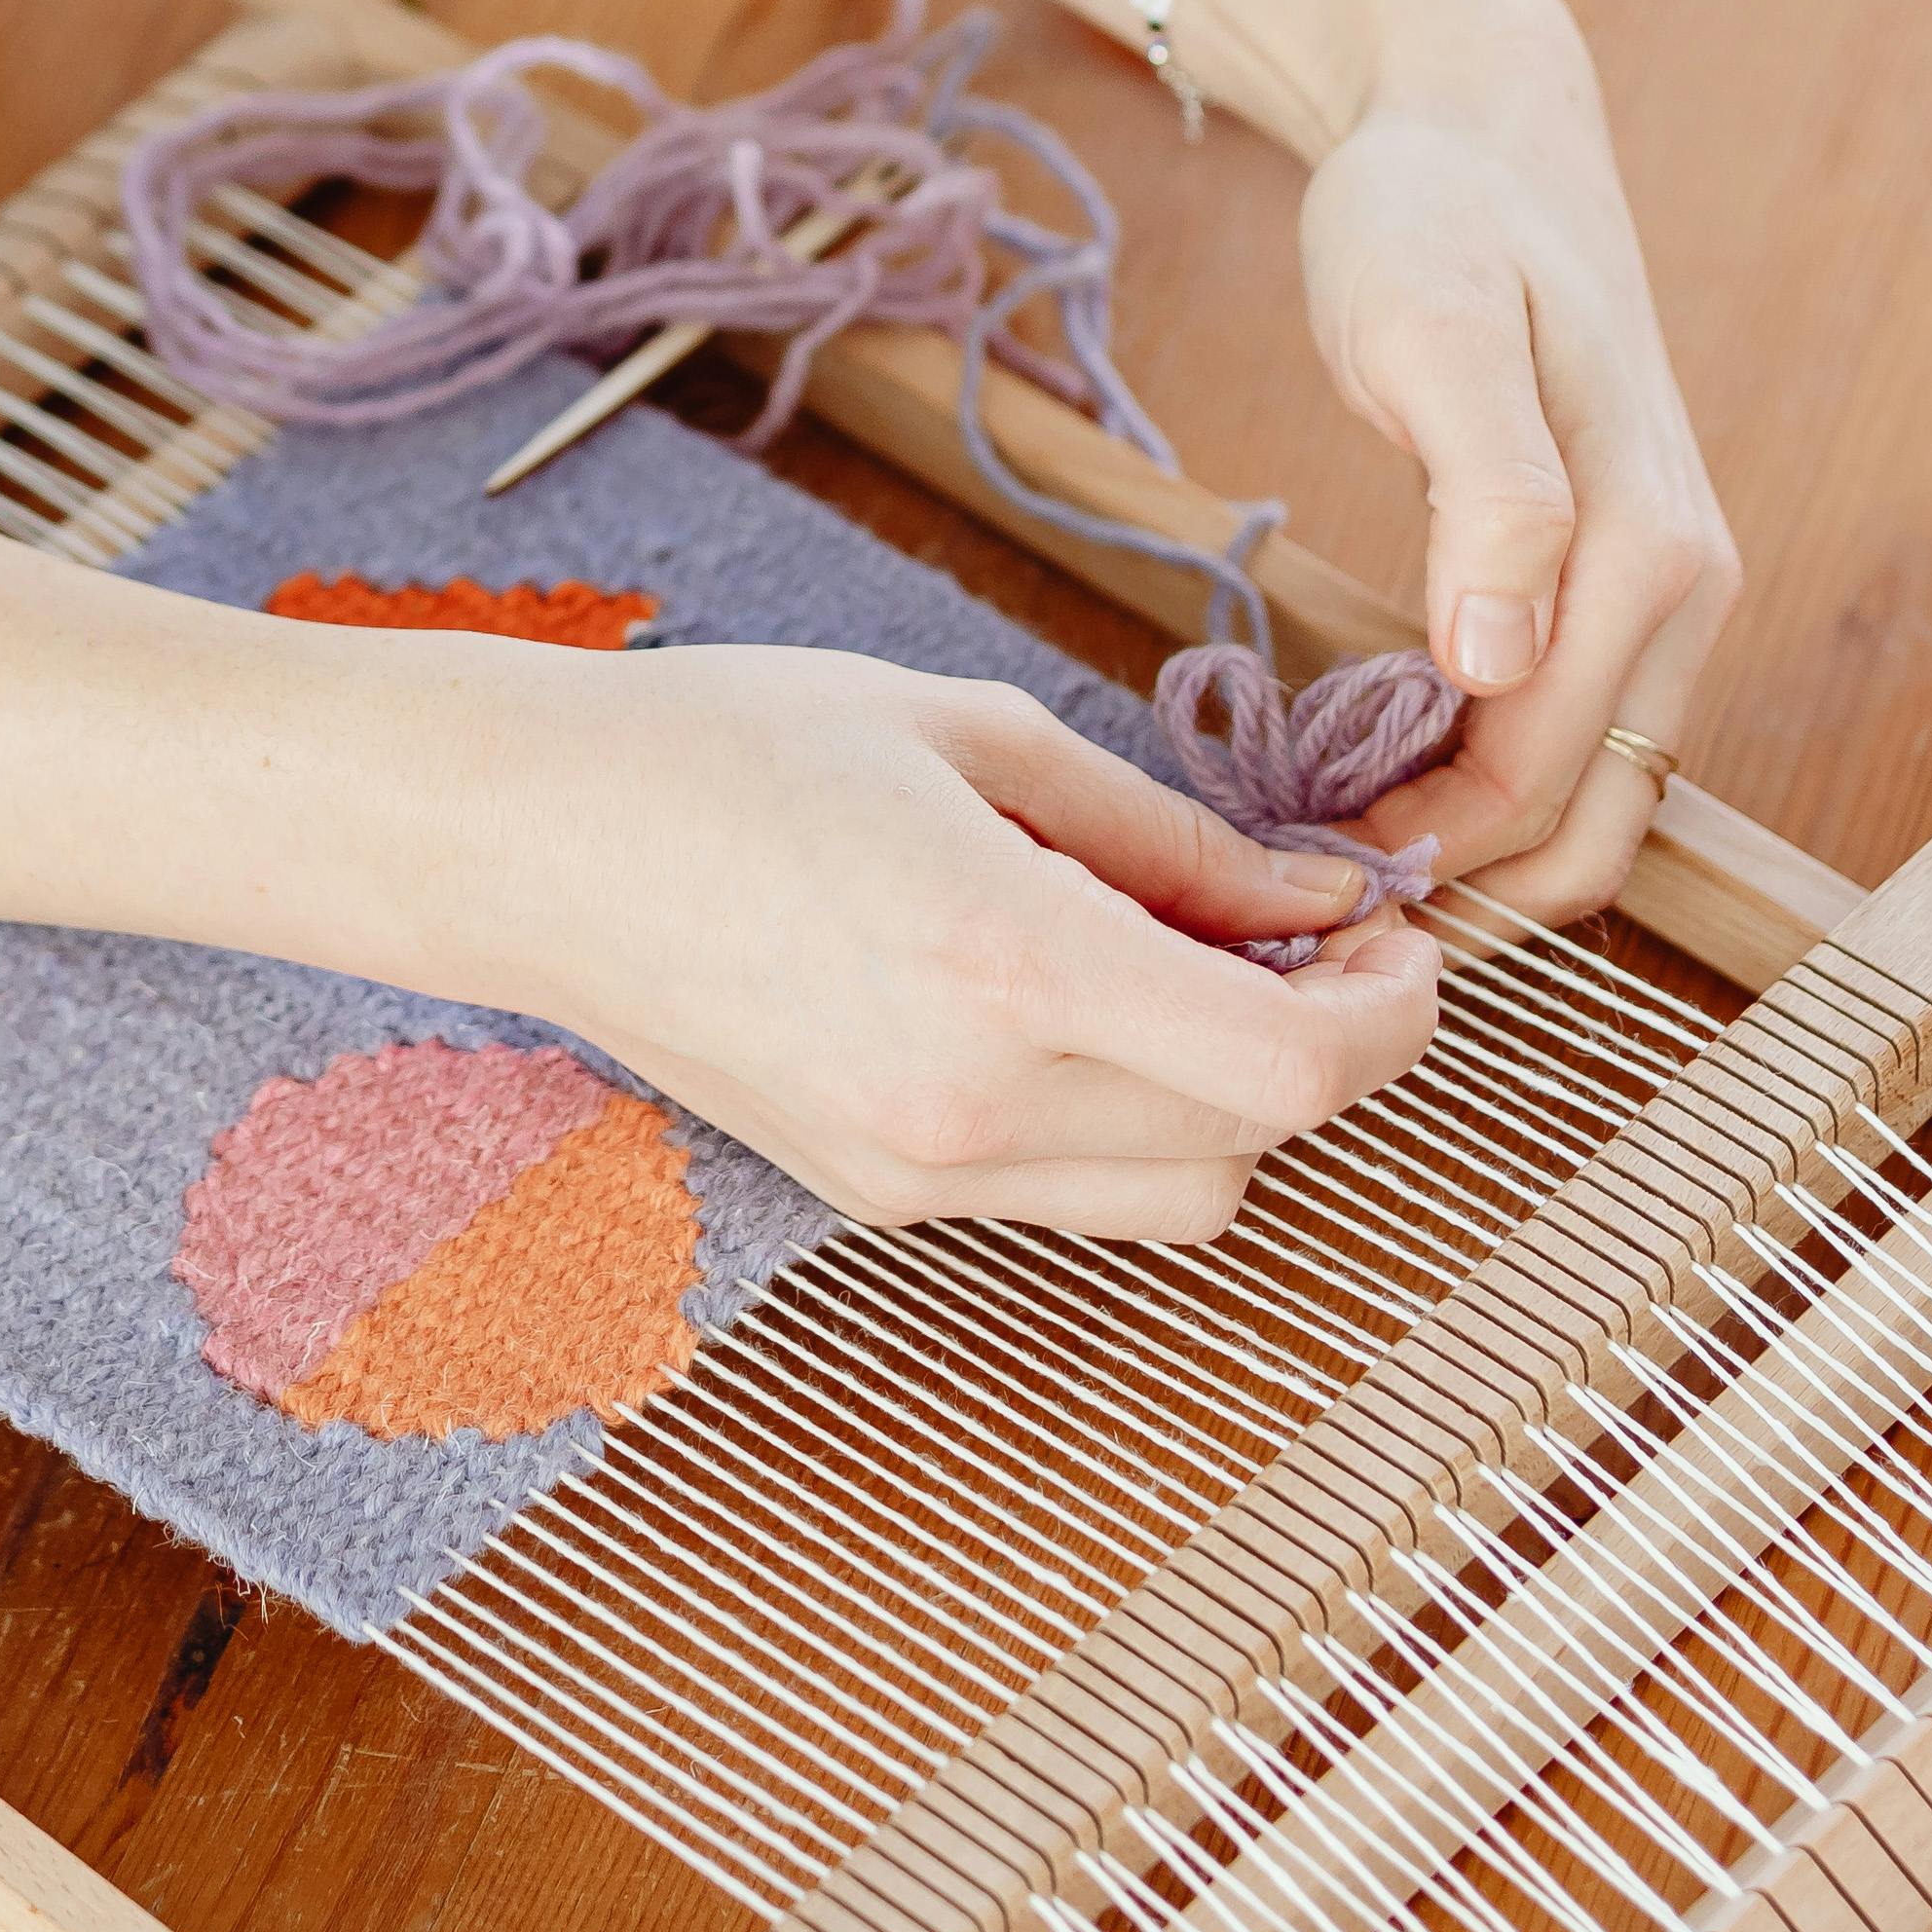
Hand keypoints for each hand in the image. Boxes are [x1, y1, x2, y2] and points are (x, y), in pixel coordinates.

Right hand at [429, 640, 1443, 1236]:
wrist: (534, 844)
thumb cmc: (736, 745)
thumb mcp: (971, 732)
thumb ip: (1160, 834)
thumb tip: (1306, 897)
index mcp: (1005, 960)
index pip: (1289, 1067)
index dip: (1391, 1015)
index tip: (1397, 942)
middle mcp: (972, 1100)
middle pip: (1256, 1143)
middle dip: (1328, 1047)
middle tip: (1318, 939)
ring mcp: (919, 1169)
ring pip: (1182, 1199)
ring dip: (1234, 1106)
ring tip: (1196, 980)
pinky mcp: (878, 1195)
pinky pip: (1072, 1195)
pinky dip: (1127, 1124)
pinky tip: (1084, 1013)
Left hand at [1285, 0, 1741, 920]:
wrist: (1480, 132)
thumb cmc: (1437, 217)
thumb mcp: (1432, 329)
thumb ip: (1486, 494)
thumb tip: (1500, 663)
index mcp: (1649, 551)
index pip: (1543, 780)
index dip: (1425, 862)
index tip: (1293, 900)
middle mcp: (1684, 593)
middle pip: (1589, 829)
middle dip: (1463, 901)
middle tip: (1306, 932)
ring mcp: (1661, 597)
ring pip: (1589, 801)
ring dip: (1473, 864)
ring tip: (1324, 886)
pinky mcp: (1613, 586)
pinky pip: (1566, 738)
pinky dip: (1480, 797)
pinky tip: (1369, 800)